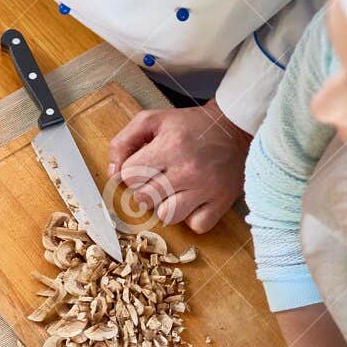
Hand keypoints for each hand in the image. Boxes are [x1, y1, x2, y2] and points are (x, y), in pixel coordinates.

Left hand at [107, 99, 251, 233]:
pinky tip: (193, 201)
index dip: (132, 173)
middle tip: (158, 178)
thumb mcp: (153, 120)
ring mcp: (206, 189)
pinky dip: (191, 217)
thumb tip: (114, 173)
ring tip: (175, 190)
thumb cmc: (189, 126)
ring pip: (167, 217)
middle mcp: (188, 170)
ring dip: (166, 207)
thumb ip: (124, 141)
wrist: (232, 128)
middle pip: (144, 199)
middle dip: (145, 190)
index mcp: (170, 146)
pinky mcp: (221, 202)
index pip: (130, 176)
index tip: (144, 166)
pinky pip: (195, 226)